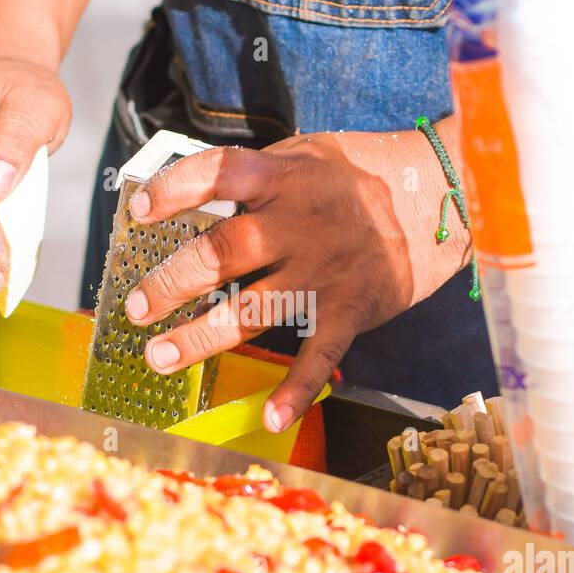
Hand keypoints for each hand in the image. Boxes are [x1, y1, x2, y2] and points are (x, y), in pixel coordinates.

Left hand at [123, 127, 469, 431]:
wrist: (438, 200)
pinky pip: (318, 357)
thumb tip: (182, 189)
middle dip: (171, 282)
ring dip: (201, 338)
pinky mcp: (349, 310)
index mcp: (283, 177)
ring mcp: (323, 272)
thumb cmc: (358, 177)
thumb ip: (252, 173)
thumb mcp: (305, 153)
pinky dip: (296, 392)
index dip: (175, 189)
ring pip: (253, 309)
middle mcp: (298, 224)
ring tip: (158, 357)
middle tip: (135, 306)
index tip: (139, 208)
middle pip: (222, 253)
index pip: (218, 174)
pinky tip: (270, 419)